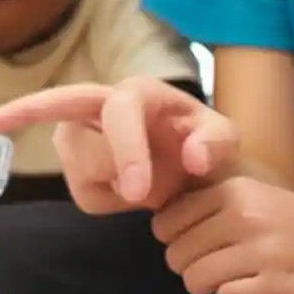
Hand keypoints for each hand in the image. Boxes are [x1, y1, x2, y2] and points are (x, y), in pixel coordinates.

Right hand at [0, 79, 238, 212]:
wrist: (182, 162)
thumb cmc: (197, 141)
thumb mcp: (222, 137)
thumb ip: (217, 141)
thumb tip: (193, 158)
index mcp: (135, 91)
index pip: (117, 111)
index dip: (124, 150)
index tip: (137, 192)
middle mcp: (92, 104)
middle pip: (76, 139)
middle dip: (107, 170)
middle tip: (139, 196)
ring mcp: (74, 134)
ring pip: (77, 171)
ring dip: (115, 189)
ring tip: (147, 183)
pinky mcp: (71, 165)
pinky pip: (84, 196)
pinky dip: (111, 202)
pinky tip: (128, 189)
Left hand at [154, 177, 293, 293]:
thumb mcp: (256, 196)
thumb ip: (212, 207)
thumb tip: (163, 227)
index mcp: (234, 191)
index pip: (166, 221)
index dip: (174, 240)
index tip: (191, 245)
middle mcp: (243, 217)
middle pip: (176, 254)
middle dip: (191, 266)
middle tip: (217, 267)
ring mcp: (258, 252)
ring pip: (194, 278)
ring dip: (209, 286)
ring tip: (235, 280)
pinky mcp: (273, 287)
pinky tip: (254, 290)